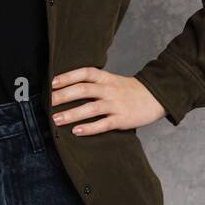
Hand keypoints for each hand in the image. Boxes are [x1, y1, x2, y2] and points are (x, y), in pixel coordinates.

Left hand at [50, 67, 166, 135]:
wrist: (156, 97)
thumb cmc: (130, 90)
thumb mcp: (113, 81)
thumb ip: (95, 83)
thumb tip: (69, 88)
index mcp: (107, 78)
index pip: (85, 73)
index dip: (68, 76)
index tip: (52, 82)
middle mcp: (110, 90)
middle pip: (84, 89)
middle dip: (64, 95)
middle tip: (48, 102)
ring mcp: (116, 105)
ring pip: (91, 108)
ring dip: (72, 114)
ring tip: (56, 119)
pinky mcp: (122, 119)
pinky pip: (103, 124)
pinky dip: (89, 128)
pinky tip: (76, 131)